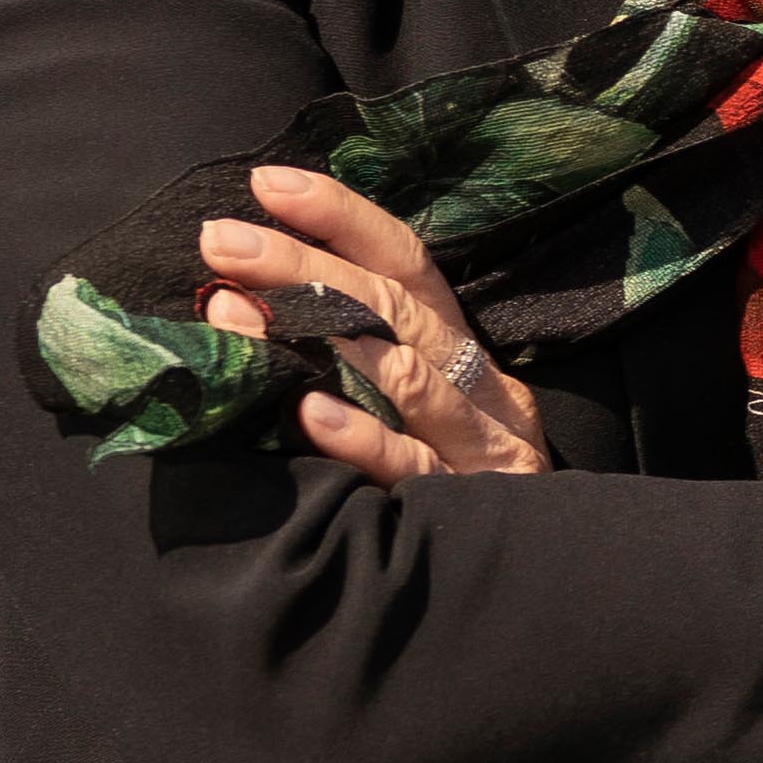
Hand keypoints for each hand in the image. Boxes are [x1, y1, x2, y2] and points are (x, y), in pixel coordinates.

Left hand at [194, 161, 551, 487]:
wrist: (540, 580)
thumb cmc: (454, 483)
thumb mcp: (420, 409)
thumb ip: (360, 359)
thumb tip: (247, 298)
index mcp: (463, 350)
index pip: (406, 262)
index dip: (342, 216)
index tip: (267, 182)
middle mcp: (479, 384)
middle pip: (393, 305)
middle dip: (301, 264)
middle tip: (221, 240)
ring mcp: (477, 444)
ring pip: (405, 370)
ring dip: (316, 332)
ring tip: (239, 307)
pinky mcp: (466, 504)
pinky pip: (411, 464)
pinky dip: (362, 434)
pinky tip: (307, 413)